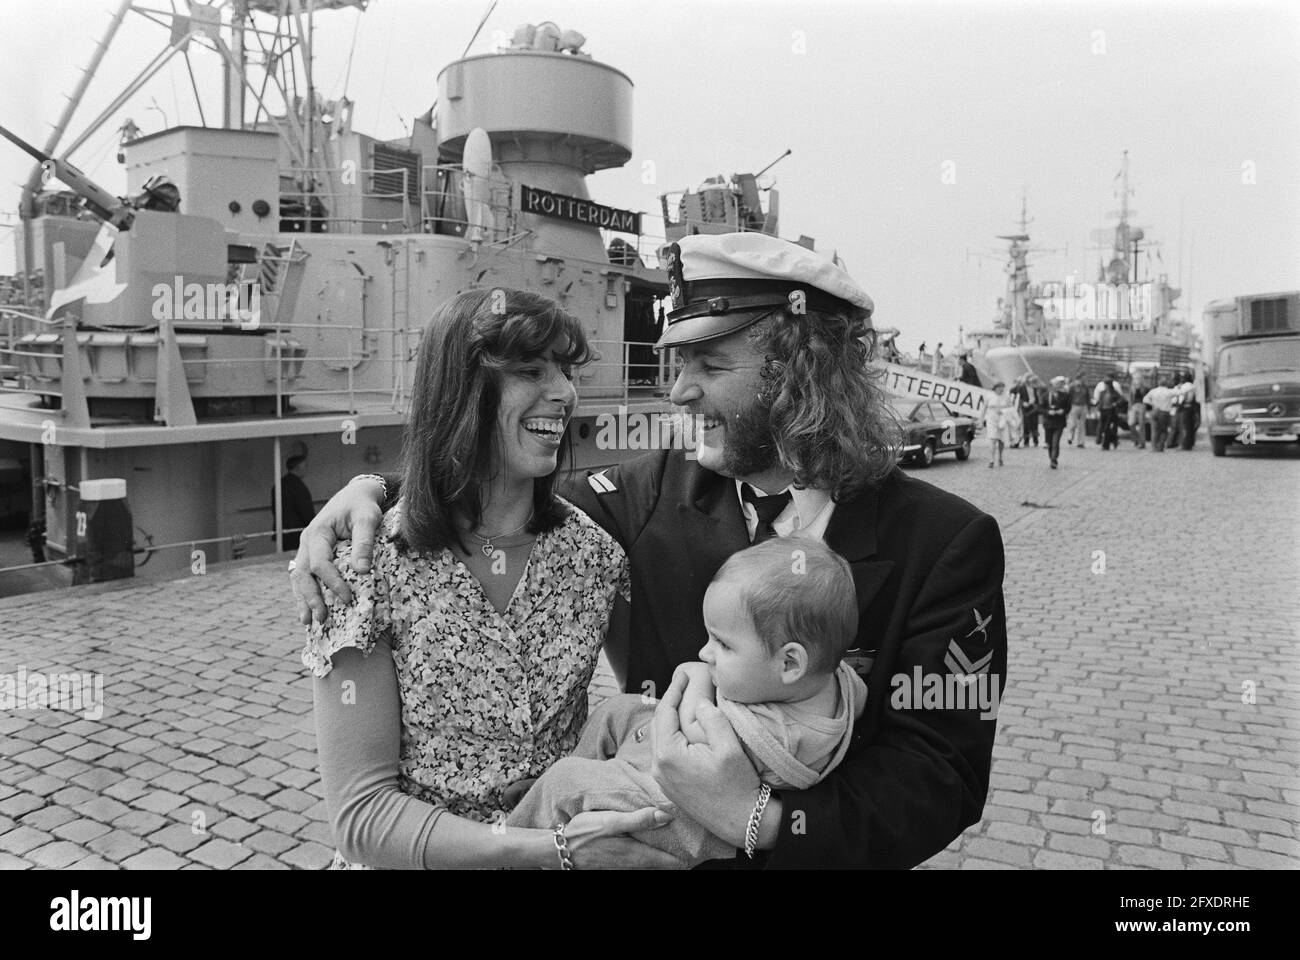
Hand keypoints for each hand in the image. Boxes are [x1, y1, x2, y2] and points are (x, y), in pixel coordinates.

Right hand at [291, 478, 384, 624]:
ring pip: (298, 578)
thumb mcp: (367, 518)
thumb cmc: (362, 506)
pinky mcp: (312, 555)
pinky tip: (309, 610)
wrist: (355, 496)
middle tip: (321, 618)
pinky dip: (305, 593)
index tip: (347, 599)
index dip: (332, 583)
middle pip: (302, 575)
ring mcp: (306, 550)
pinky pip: (304, 577)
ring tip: (308, 622)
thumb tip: (362, 570)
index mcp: (317, 533)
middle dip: (311, 598)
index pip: (320, 564)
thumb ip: (364, 542)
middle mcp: (307, 543)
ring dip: (303, 600)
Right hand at [561, 807, 683, 869]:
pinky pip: (637, 864)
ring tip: (675, 851)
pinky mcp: (613, 864)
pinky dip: (648, 859)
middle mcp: (631, 864)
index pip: (668, 861)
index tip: (697, 850)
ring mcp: (621, 866)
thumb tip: (668, 816)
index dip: (684, 858)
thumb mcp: (612, 821)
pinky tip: (647, 851)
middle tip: (691, 848)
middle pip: (660, 866)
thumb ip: (640, 819)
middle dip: (676, 858)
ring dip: (662, 859)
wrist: (558, 850)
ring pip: (649, 866)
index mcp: (635, 854)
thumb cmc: (584, 833)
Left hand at [651, 671, 759, 848]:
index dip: (673, 689)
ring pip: (658, 739)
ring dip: (669, 719)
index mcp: (668, 755)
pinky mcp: (668, 786)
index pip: (664, 712)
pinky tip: (683, 729)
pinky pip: (663, 753)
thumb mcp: (729, 748)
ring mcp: (661, 779)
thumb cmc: (738, 786)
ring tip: (683, 702)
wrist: (742, 821)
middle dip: (669, 702)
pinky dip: (670, 736)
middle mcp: (658, 767)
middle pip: (657, 725)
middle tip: (682, 683)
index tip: (683, 674)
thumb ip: (713, 719)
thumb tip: (701, 703)